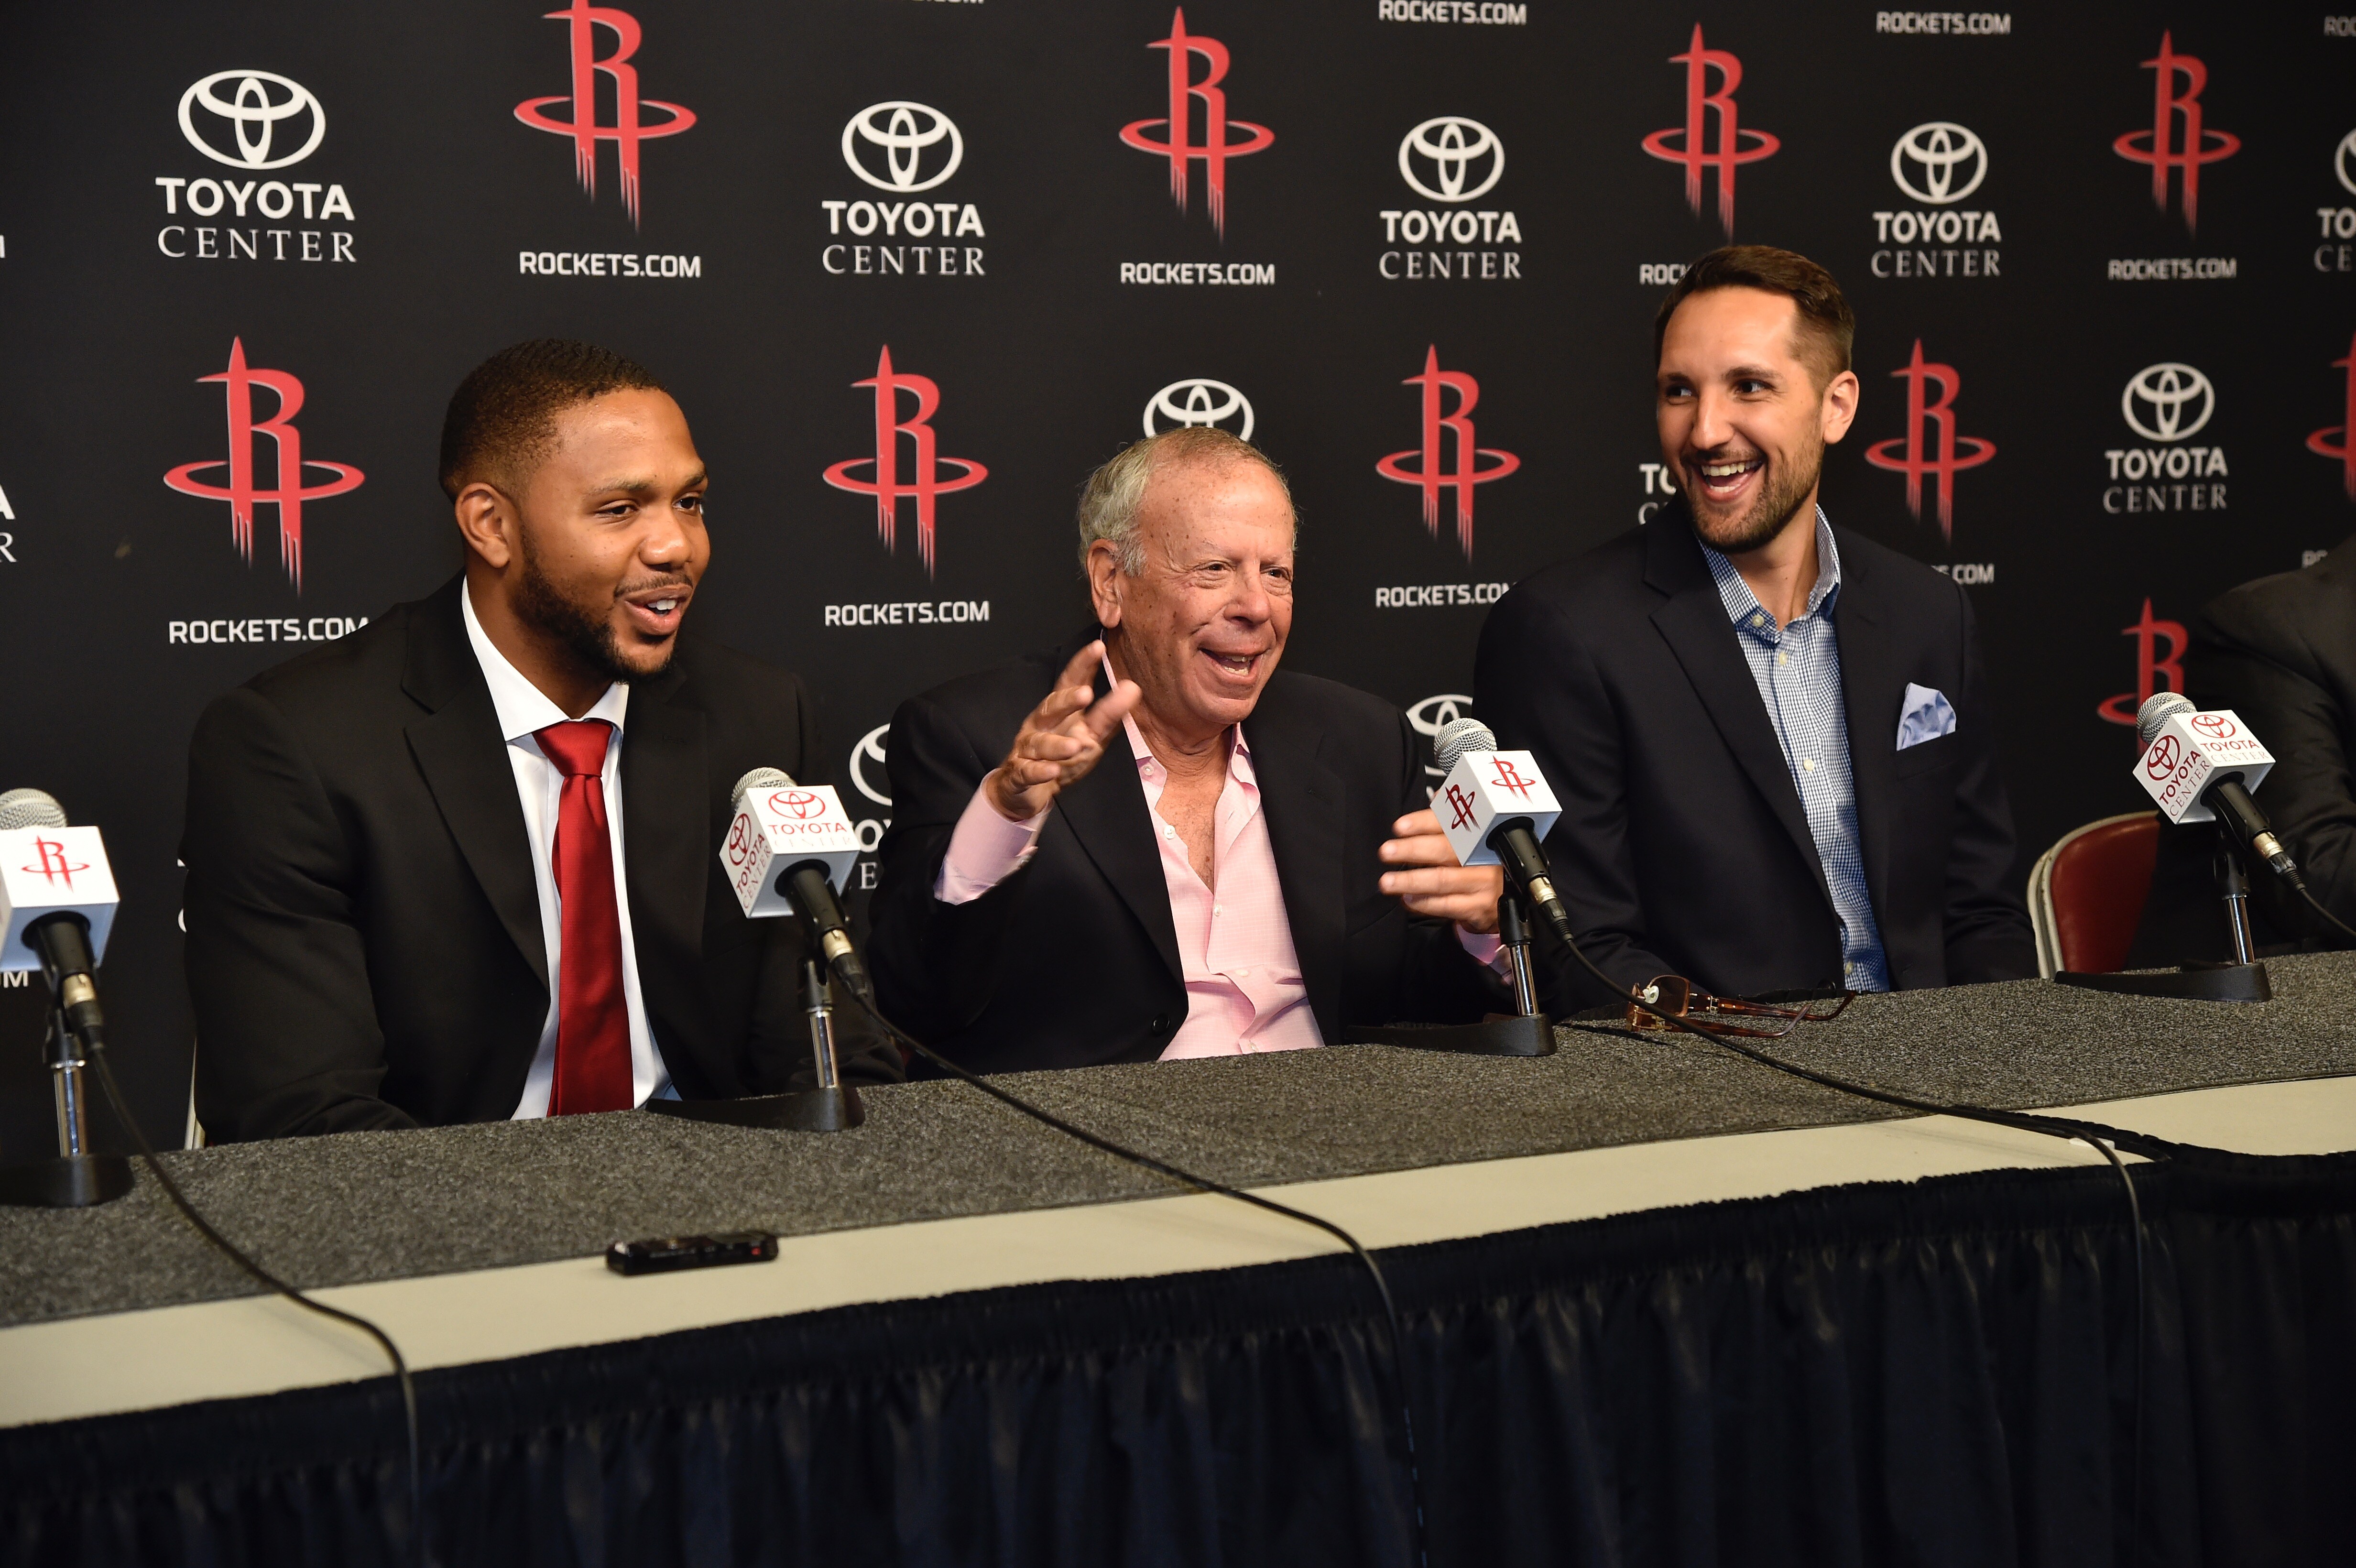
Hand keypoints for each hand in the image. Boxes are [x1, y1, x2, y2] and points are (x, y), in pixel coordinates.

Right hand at [984, 642, 1142, 821]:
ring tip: (1075, 745)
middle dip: (1067, 700)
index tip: (1098, 647)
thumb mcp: (1089, 734)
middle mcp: (1040, 725)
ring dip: (1057, 744)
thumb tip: (1133, 687)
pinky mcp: (1019, 774)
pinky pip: (1028, 772)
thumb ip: (1108, 714)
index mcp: (1058, 712)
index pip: (1070, 683)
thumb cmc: (1060, 756)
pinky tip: (1052, 770)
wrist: (1023, 789)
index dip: (1082, 665)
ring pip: (1041, 743)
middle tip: (1086, 693)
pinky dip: (1039, 771)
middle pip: (1051, 708)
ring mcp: (1027, 749)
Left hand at [1377, 808, 1504, 932]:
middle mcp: (1485, 857)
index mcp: (1480, 834)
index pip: (1450, 823)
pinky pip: (1447, 906)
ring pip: (1442, 880)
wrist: (1506, 898)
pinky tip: (1407, 899)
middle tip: (1387, 852)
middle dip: (1412, 850)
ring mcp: (1484, 884)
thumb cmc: (1480, 865)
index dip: (1423, 823)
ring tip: (1388, 881)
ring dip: (1410, 881)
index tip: (1400, 827)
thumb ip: (1450, 822)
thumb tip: (1431, 803)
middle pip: (1445, 851)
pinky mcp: (1480, 908)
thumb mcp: (1470, 841)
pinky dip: (1424, 903)